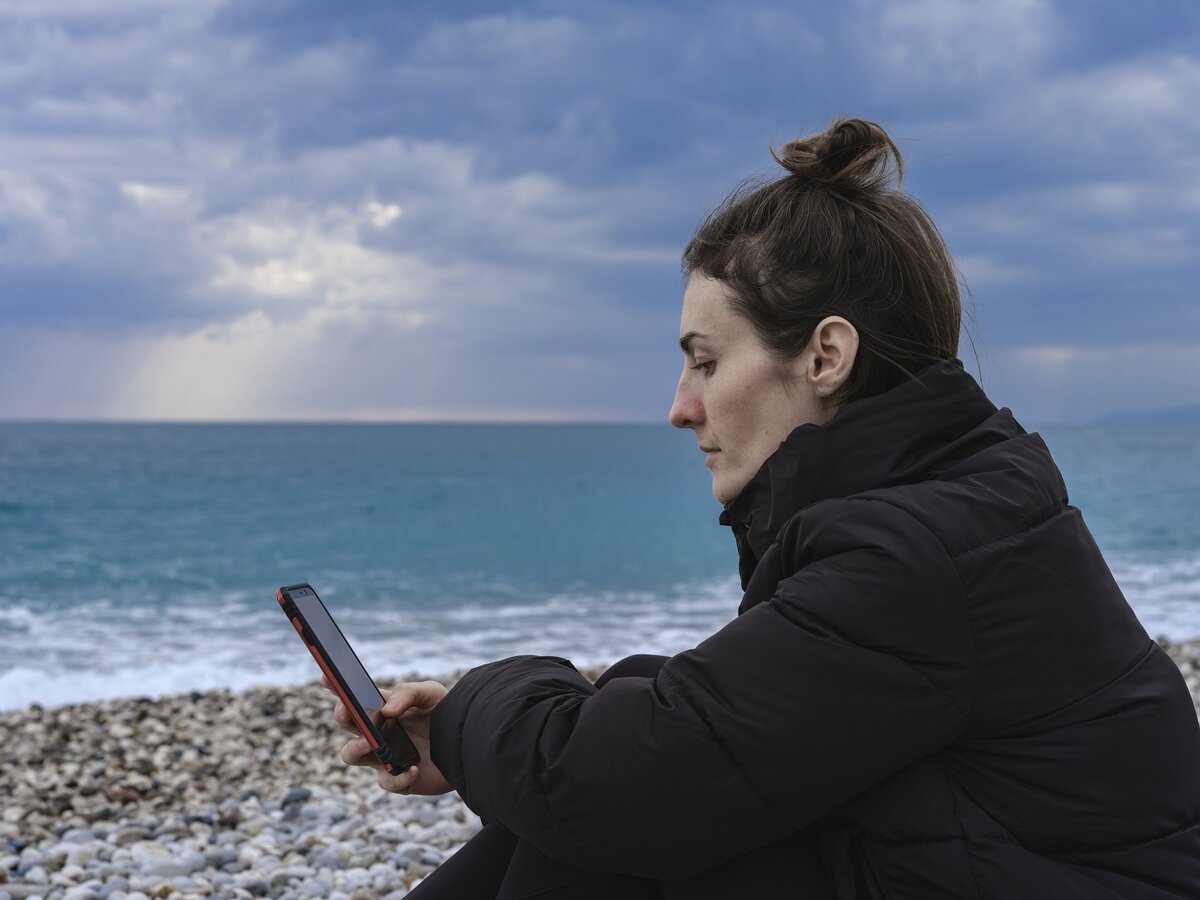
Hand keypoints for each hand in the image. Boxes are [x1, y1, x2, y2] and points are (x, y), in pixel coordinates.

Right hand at [323, 674, 452, 795]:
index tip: (327, 675)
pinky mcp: (397, 779)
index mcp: (382, 707)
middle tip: (347, 710)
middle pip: (346, 723)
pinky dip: (398, 777)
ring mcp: (384, 756)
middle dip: (342, 716)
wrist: (468, 745)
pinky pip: (386, 782)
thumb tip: (386, 710)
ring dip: (355, 749)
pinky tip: (412, 768)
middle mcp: (377, 731)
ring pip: (352, 754)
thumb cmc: (447, 714)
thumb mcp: (431, 694)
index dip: (336, 686)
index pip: (353, 696)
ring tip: (370, 743)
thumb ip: (408, 693)